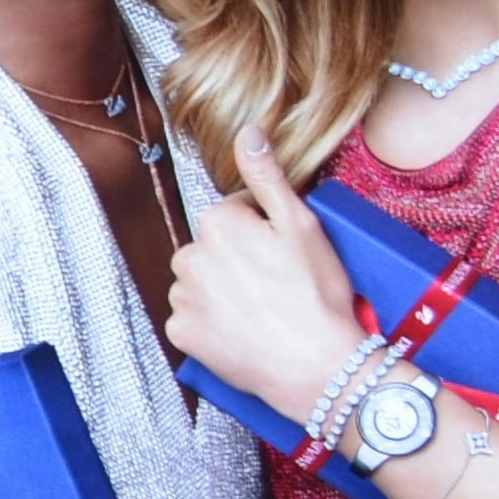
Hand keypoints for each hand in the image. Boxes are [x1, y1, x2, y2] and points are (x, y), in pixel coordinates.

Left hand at [162, 131, 367, 417]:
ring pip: (203, 284)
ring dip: (226, 291)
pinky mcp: (181, 334)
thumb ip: (267, 176)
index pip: (237, 214)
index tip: (287, 251)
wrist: (316, 365)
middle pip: (215, 249)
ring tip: (266, 309)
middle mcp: (188, 256)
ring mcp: (182, 297)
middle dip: (241, 259)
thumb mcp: (302, 224)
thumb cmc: (316, 294)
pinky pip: (195, 320)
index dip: (266, 230)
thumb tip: (248, 134)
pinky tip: (246, 330)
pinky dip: (215, 323)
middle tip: (280, 283)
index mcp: (216, 224)